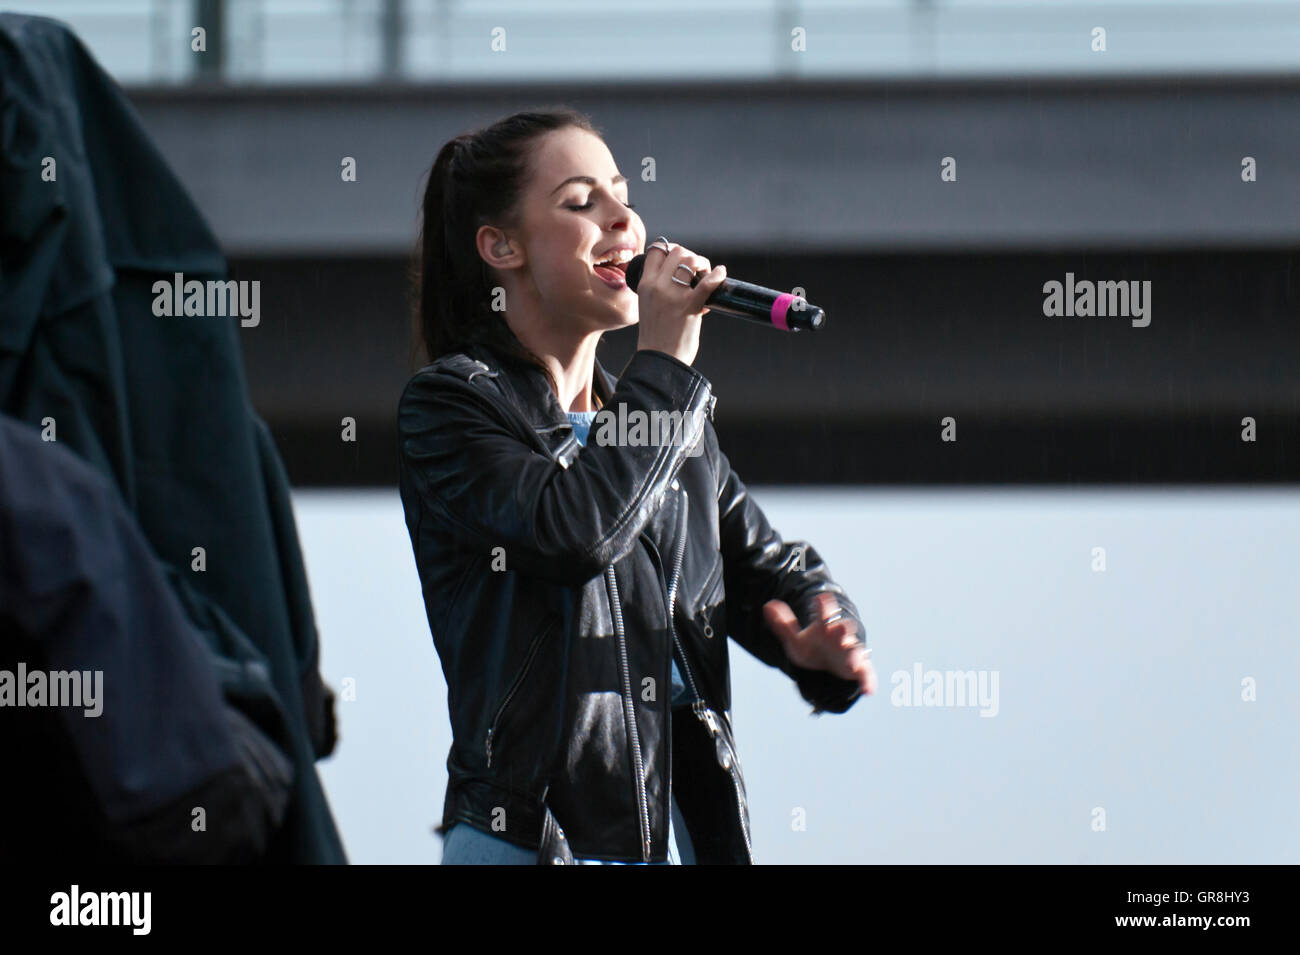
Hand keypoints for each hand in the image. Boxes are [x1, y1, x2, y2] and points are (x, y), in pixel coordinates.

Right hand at [635, 239, 726, 366]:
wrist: (659, 359)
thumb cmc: (657, 336)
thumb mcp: (649, 305)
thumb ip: (660, 289)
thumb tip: (686, 278)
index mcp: (644, 285)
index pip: (656, 250)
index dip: (671, 249)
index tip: (680, 259)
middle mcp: (657, 286)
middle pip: (677, 251)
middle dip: (691, 255)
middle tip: (698, 270)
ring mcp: (673, 295)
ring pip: (690, 260)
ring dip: (703, 263)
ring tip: (707, 275)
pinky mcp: (689, 306)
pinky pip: (707, 283)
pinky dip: (717, 275)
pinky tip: (721, 274)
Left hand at [763, 593, 875, 696]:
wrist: (828, 665)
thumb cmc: (814, 648)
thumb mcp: (796, 640)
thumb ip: (783, 625)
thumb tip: (767, 605)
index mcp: (825, 627)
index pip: (824, 614)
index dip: (823, 606)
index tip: (821, 598)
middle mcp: (840, 638)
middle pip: (843, 630)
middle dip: (844, 628)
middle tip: (844, 627)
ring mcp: (851, 653)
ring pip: (855, 652)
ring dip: (854, 655)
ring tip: (850, 663)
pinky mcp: (860, 669)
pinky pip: (866, 675)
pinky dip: (868, 682)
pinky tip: (867, 691)